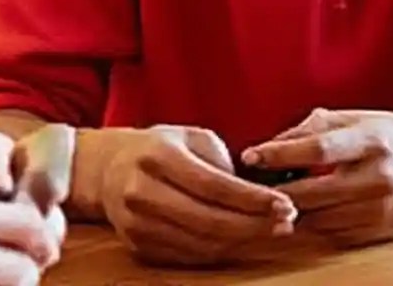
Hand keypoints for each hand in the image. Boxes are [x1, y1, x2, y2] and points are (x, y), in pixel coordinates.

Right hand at [92, 125, 298, 265]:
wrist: (106, 169)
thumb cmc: (157, 149)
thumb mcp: (189, 138)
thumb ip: (222, 162)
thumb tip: (258, 196)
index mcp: (158, 157)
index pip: (215, 186)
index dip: (254, 200)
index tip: (286, 205)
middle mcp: (143, 191)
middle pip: (211, 221)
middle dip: (255, 225)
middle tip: (286, 222)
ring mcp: (137, 223)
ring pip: (202, 244)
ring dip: (243, 241)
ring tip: (269, 231)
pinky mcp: (138, 245)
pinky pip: (188, 255)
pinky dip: (220, 251)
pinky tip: (239, 239)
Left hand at [242, 109, 392, 247]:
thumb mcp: (358, 119)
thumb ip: (313, 128)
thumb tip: (268, 145)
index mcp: (372, 141)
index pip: (316, 149)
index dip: (278, 153)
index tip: (249, 156)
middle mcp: (379, 177)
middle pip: (311, 192)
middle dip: (276, 190)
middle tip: (249, 185)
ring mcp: (382, 209)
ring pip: (318, 218)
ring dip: (292, 210)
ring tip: (273, 197)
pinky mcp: (384, 231)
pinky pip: (334, 234)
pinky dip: (315, 223)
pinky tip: (306, 210)